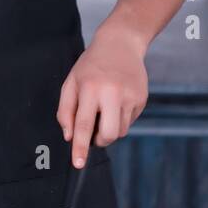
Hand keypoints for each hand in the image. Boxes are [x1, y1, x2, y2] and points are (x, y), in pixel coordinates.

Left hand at [57, 22, 148, 167]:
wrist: (121, 44)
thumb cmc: (91, 65)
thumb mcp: (71, 82)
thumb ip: (66, 110)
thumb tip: (70, 137)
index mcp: (91, 89)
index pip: (84, 125)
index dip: (80, 147)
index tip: (78, 164)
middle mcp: (112, 93)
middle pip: (108, 135)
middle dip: (99, 141)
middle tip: (94, 134)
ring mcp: (130, 96)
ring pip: (120, 131)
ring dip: (110, 129)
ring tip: (105, 109)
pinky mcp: (141, 98)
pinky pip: (129, 122)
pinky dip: (120, 119)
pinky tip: (117, 101)